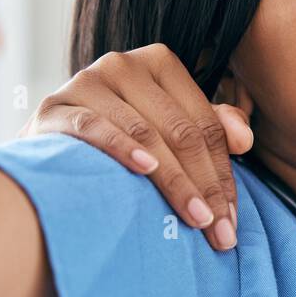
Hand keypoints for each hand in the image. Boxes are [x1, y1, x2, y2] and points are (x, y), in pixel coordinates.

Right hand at [21, 44, 254, 250]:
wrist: (50, 146)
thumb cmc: (122, 136)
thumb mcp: (170, 126)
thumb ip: (214, 125)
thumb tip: (245, 139)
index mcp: (160, 64)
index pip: (206, 126)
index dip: (223, 175)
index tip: (232, 220)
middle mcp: (124, 64)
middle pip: (181, 132)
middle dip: (204, 186)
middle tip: (219, 232)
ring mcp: (87, 81)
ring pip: (146, 134)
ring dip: (175, 181)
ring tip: (195, 219)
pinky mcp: (55, 106)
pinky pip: (96, 128)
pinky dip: (122, 148)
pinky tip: (145, 170)